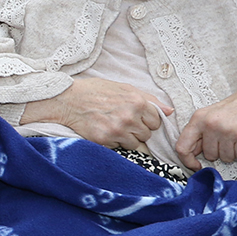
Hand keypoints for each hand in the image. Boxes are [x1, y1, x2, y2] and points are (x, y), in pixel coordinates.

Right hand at [20, 76, 171, 149]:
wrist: (66, 100)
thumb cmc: (94, 91)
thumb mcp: (123, 88)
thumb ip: (148, 99)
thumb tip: (169, 111)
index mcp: (137, 102)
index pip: (156, 121)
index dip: (146, 120)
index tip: (134, 117)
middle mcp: (130, 117)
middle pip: (146, 134)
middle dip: (136, 130)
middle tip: (121, 122)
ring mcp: (117, 130)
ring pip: (134, 144)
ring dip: (126, 138)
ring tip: (112, 127)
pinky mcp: (104, 140)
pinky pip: (118, 147)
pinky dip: (112, 142)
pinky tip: (103, 131)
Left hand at [176, 83, 236, 169]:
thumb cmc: (236, 108)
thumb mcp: (211, 115)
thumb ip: (199, 133)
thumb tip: (190, 154)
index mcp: (198, 118)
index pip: (182, 146)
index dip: (187, 160)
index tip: (196, 165)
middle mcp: (211, 124)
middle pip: (209, 155)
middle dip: (219, 151)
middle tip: (228, 138)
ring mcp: (227, 130)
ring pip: (225, 157)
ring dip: (233, 151)